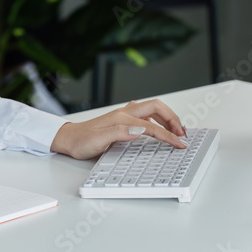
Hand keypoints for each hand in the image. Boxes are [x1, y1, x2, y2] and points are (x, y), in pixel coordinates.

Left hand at [50, 98, 186, 159]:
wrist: (68, 138)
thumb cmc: (81, 141)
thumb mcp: (99, 141)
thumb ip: (120, 133)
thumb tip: (140, 130)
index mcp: (122, 118)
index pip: (152, 126)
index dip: (168, 135)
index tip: (180, 143)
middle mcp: (125, 113)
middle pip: (157, 107)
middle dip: (173, 119)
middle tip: (182, 134)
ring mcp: (124, 115)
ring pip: (152, 110)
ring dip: (167, 118)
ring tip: (176, 130)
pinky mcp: (122, 119)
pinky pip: (146, 114)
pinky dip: (157, 119)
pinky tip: (159, 127)